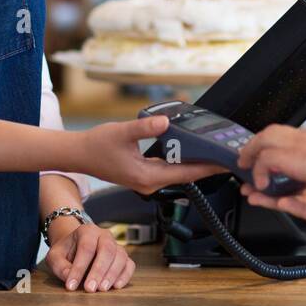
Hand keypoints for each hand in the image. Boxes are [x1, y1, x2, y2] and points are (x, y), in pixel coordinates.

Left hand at [44, 221, 134, 291]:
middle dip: (99, 270)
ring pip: (121, 256)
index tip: (71, 285)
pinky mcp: (123, 257)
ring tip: (102, 289)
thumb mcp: (55, 256)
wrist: (76, 247)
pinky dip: (125, 275)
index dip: (79, 267)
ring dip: (112, 274)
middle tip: (90, 289)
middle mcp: (104, 235)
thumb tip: (70, 278)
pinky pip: (129, 265)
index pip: (86, 247)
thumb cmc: (65, 252)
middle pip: (107, 249)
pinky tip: (116, 286)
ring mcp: (116, 245)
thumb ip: (60, 266)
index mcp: (87, 231)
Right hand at [78, 117, 224, 194]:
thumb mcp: (122, 133)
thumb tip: (165, 122)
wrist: (79, 154)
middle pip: (186, 175)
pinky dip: (181, 161)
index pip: (185, 174)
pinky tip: (190, 151)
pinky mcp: (143, 175)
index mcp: (147, 176)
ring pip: (178, 173)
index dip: (207, 168)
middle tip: (226, 156)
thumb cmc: (97, 145)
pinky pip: (169, 169)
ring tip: (213, 152)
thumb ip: (144, 128)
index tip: (224, 163)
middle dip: (206, 166)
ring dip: (195, 163)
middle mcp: (149, 183)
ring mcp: (146, 180)